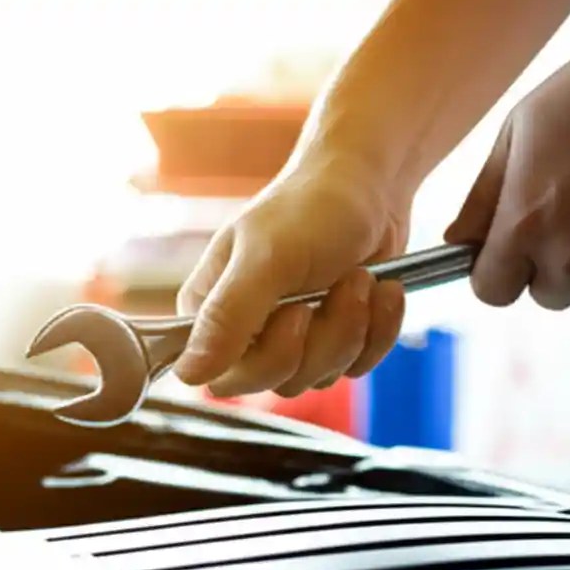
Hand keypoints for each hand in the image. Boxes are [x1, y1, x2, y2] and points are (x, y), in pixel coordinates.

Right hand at [172, 157, 409, 397]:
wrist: (371, 188)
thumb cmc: (310, 208)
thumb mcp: (266, 258)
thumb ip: (227, 316)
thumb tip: (188, 374)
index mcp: (210, 311)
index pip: (221, 377)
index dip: (266, 359)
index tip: (295, 313)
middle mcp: (246, 332)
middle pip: (278, 381)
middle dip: (323, 336)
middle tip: (342, 283)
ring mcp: (292, 340)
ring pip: (321, 376)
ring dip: (354, 325)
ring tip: (360, 276)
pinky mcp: (333, 342)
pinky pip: (356, 366)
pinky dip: (379, 329)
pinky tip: (382, 290)